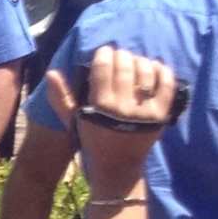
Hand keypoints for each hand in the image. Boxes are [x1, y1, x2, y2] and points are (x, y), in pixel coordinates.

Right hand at [55, 47, 177, 200]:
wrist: (118, 166)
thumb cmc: (93, 140)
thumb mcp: (73, 120)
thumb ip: (61, 97)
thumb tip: (51, 72)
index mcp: (99, 107)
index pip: (103, 68)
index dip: (104, 54)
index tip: (104, 51)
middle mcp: (123, 108)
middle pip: (125, 66)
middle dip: (121, 55)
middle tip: (119, 55)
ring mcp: (144, 111)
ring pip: (146, 71)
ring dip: (140, 60)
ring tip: (134, 62)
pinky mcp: (162, 114)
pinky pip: (167, 84)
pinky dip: (162, 71)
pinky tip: (154, 68)